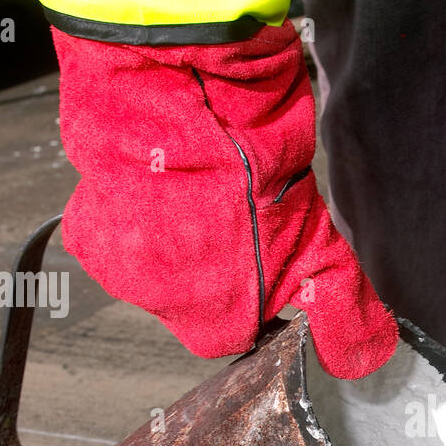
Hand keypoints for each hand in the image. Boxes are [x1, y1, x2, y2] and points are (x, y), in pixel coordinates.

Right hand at [51, 21, 396, 378]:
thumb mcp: (319, 242)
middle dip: (214, 267)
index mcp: (214, 320)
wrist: (180, 86)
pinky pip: (117, 237)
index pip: (237, 335)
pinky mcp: (86, 231)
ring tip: (198, 190)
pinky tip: (161, 183)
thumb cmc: (250, 162)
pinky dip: (136, 216)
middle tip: (233, 215)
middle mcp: (159, 307)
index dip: (255, 296)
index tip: (264, 257)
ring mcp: (117, 269)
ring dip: (173, 240)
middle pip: (194, 304)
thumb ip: (342, 309)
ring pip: (155, 271)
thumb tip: (359, 359)